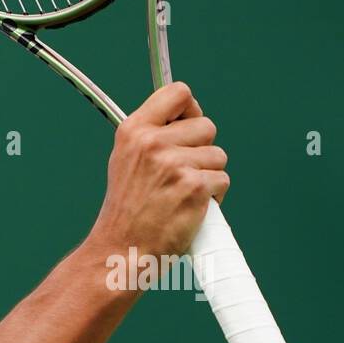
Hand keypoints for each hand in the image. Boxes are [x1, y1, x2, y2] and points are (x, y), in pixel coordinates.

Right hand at [88, 82, 228, 259]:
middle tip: (181, 173)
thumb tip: (188, 116)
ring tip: (182, 193)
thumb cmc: (127, 209)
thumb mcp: (126, 159)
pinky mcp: (194, 187)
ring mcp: (174, 164)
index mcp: (133, 130)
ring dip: (208, 176)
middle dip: (202, 149)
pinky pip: (222, 180)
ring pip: (218, 156)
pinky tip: (191, 207)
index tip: (188, 126)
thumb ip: (152, 134)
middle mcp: (152, 142)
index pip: (178, 93)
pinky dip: (213, 197)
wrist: (121, 249)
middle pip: (207, 126)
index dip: (191, 109)